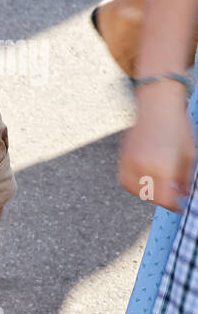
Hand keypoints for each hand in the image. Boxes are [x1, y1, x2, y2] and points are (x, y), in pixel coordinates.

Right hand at [118, 82, 196, 211]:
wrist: (156, 106)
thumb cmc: (176, 126)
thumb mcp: (189, 154)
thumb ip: (186, 178)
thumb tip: (183, 193)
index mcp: (162, 168)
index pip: (166, 199)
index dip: (175, 206)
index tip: (180, 206)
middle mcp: (143, 168)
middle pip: (151, 197)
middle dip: (164, 200)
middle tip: (173, 197)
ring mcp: (130, 163)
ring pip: (136, 191)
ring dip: (148, 194)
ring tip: (160, 189)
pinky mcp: (123, 159)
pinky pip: (126, 182)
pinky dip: (135, 186)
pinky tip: (146, 181)